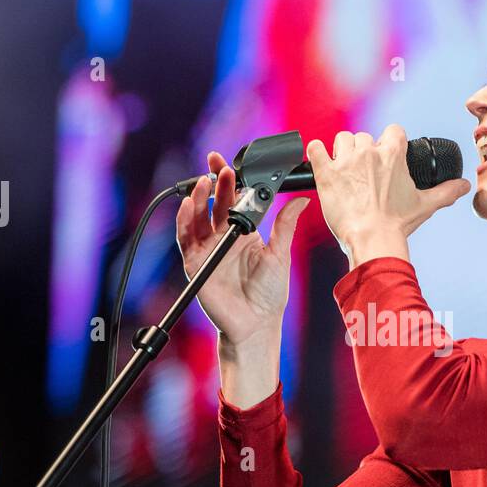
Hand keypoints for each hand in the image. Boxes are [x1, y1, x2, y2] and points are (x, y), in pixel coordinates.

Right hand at [175, 150, 310, 347]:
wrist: (256, 323)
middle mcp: (222, 237)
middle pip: (214, 203)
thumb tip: (302, 201)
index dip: (229, 181)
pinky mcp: (195, 262)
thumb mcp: (280, 254)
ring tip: (205, 182)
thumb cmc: (269, 293)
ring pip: (197, 216)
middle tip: (219, 167)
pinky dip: (184, 221)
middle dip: (215, 183)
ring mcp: (207, 249)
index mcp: (243, 232)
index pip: (233, 200)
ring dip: (198, 198)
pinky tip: (188, 206)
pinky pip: (185, 238)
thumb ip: (285, 226)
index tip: (228, 163)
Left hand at [305, 125, 470, 267]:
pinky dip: (316, 152)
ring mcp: (345, 161)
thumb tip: (464, 186)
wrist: (372, 239)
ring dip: (342, 151)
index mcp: (393, 155)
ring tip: (344, 170)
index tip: (385, 156)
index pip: (393, 131)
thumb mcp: (426, 205)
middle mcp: (369, 152)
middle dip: (364, 151)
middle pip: (364, 137)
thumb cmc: (396, 224)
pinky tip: (320, 160)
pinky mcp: (326, 173)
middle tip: (364, 173)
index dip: (389, 142)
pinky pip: (316, 150)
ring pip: (341, 139)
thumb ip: (446, 191)